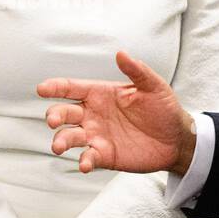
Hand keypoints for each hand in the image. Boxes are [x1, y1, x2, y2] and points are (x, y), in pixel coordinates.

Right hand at [38, 50, 196, 174]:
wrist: (176, 139)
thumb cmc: (163, 109)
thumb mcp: (153, 86)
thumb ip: (136, 71)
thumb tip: (121, 53)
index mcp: (100, 94)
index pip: (72, 88)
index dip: (55, 87)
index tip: (42, 89)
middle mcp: (92, 114)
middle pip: (64, 113)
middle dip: (54, 116)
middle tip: (52, 120)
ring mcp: (96, 135)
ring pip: (69, 136)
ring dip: (61, 140)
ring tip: (59, 146)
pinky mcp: (104, 155)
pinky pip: (88, 157)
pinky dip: (83, 161)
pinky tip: (85, 164)